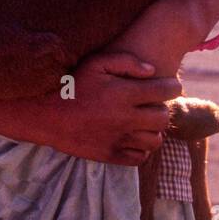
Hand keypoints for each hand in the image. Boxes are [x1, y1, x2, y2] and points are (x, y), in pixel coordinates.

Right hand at [49, 49, 180, 165]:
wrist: (45, 114)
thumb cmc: (72, 84)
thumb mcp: (96, 62)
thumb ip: (126, 62)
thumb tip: (152, 71)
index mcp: (124, 94)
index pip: (166, 91)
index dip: (172, 86)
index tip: (169, 86)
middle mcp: (125, 118)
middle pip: (164, 118)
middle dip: (163, 109)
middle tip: (152, 104)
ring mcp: (118, 140)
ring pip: (155, 140)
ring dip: (153, 130)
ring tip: (143, 122)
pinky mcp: (110, 155)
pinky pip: (139, 157)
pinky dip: (141, 148)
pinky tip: (132, 137)